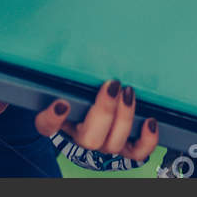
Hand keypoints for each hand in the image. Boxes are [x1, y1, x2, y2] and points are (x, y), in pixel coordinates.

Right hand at [33, 79, 159, 163]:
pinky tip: (150, 120)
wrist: (90, 117)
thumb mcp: (68, 81)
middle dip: (104, 111)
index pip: (47, 126)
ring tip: (128, 93)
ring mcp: (103, 146)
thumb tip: (73, 43)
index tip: (62, 103)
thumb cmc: (79, 93)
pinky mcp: (124, 150)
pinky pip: (137, 153)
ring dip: (124, 117)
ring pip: (114, 143)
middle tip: (112, 85)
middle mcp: (80, 139)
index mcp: (59, 123)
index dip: (53, 118)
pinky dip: (147, 139)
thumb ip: (66, 70)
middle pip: (89, 138)